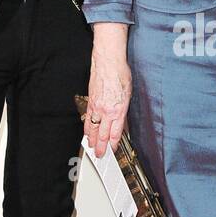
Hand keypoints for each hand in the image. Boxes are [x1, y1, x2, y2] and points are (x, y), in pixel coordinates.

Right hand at [85, 25, 131, 157]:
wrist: (108, 62)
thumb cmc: (120, 74)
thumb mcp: (129, 94)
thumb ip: (125, 111)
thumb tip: (124, 122)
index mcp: (119, 110)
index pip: (115, 133)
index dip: (113, 144)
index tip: (112, 151)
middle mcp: (106, 110)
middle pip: (102, 134)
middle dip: (100, 147)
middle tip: (99, 155)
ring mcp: (97, 106)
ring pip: (92, 127)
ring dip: (91, 139)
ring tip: (91, 146)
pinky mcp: (91, 100)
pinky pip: (87, 117)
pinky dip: (86, 126)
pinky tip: (86, 131)